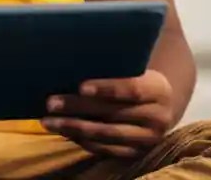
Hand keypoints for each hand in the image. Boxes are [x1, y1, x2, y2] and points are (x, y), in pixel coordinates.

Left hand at [43, 70, 175, 157]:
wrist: (161, 108)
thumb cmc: (136, 79)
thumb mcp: (135, 69)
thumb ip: (114, 66)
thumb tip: (71, 57)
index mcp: (159, 90)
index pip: (133, 89)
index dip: (107, 88)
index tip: (81, 87)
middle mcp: (158, 117)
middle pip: (114, 113)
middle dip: (79, 108)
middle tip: (51, 103)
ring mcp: (148, 139)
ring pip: (107, 135)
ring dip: (74, 128)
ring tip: (48, 121)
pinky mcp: (136, 153)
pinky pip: (106, 149)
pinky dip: (82, 141)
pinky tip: (63, 132)